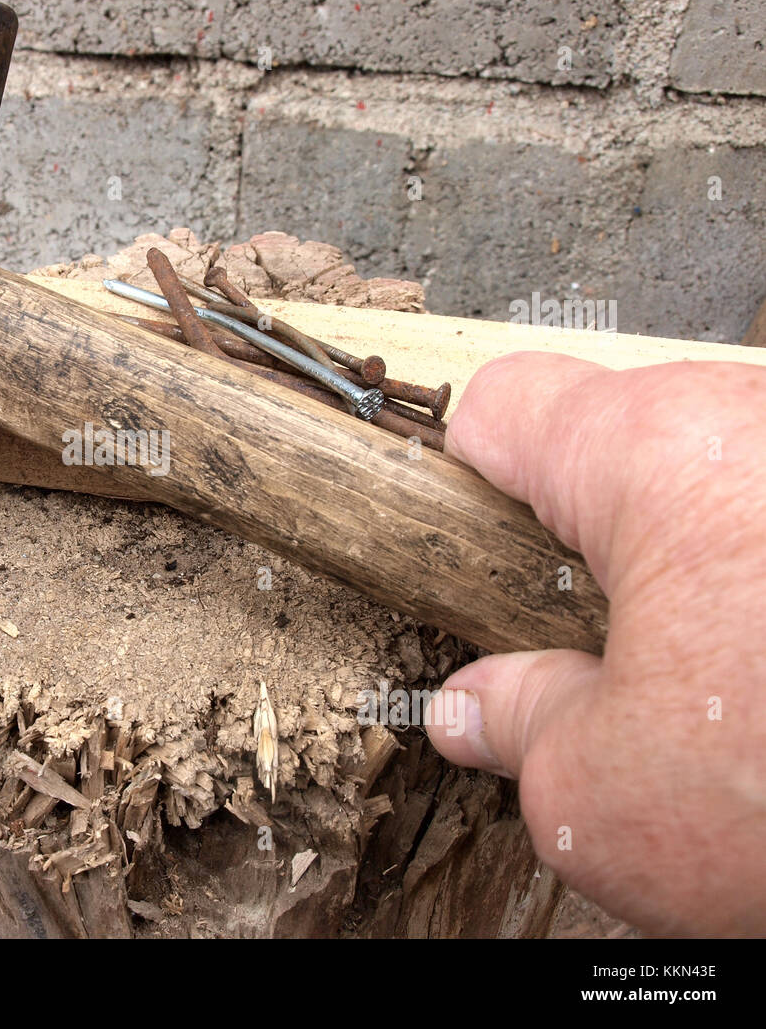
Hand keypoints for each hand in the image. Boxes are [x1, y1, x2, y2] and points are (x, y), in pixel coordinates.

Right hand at [426, 351, 765, 936]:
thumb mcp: (607, 792)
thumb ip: (517, 726)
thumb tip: (477, 711)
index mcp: (658, 458)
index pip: (505, 404)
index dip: (461, 470)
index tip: (465, 531)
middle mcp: (765, 422)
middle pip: (624, 442)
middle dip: (597, 541)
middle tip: (601, 648)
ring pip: (729, 479)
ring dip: (705, 565)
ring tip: (724, 677)